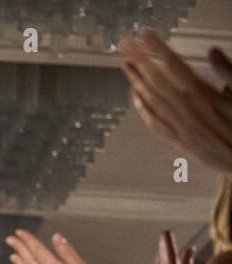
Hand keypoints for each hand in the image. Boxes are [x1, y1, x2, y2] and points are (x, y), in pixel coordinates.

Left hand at [119, 31, 231, 178]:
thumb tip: (212, 52)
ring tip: (126, 64)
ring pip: (155, 102)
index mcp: (206, 97)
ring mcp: (183, 129)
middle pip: (159, 82)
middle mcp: (190, 113)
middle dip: (141, 62)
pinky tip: (136, 98)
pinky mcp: (182, 143)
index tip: (144, 37)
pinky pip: (157, 126)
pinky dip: (144, 111)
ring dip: (138, 82)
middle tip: (125, 45)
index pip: (176, 68)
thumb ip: (228, 71)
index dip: (158, 51)